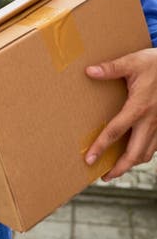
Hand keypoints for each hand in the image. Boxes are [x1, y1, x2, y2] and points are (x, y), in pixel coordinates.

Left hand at [85, 48, 156, 179]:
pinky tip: (134, 154)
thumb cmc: (154, 63)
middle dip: (120, 168)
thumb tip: (89, 71)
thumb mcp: (132, 62)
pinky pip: (155, 146)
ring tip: (117, 169)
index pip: (116, 131)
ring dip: (131, 164)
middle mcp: (150, 121)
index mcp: (138, 107)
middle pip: (134, 153)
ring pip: (147, 153)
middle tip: (104, 176)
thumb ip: (111, 69)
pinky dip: (143, 154)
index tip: (90, 159)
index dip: (102, 147)